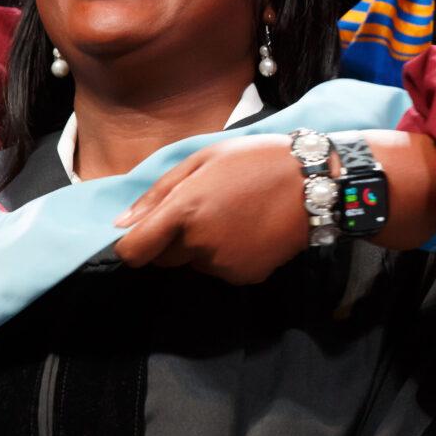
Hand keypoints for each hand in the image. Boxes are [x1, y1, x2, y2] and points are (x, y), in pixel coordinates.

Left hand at [113, 135, 306, 283]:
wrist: (314, 183)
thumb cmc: (255, 160)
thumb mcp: (203, 159)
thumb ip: (158, 193)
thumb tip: (121, 225)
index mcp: (184, 211)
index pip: (134, 251)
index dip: (132, 246)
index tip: (142, 235)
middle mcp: (199, 244)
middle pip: (164, 258)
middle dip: (172, 240)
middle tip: (203, 211)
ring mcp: (223, 264)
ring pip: (194, 263)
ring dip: (202, 246)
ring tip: (233, 215)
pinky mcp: (245, 276)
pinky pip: (221, 270)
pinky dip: (228, 255)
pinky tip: (249, 230)